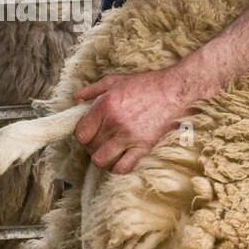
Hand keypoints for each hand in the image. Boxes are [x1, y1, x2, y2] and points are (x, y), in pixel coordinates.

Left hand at [72, 66, 194, 173]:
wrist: (174, 90)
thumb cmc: (144, 84)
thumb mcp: (114, 81)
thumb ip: (90, 91)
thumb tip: (74, 102)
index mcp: (105, 105)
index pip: (80, 133)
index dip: (82, 135)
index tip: (88, 132)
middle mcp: (115, 122)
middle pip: (90, 148)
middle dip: (91, 145)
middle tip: (99, 140)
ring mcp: (129, 137)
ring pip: (101, 160)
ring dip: (102, 158)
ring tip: (107, 150)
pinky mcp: (144, 147)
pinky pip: (122, 168)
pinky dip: (117, 167)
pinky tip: (119, 159)